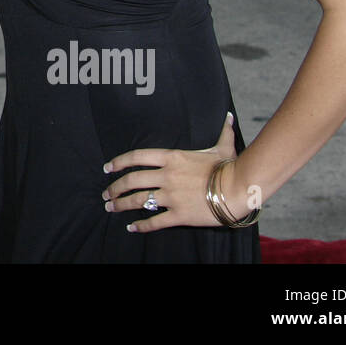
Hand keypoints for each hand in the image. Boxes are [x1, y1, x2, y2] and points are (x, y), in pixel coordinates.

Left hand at [103, 112, 244, 230]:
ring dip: (122, 205)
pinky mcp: (179, 214)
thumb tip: (229, 116)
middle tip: (106, 194)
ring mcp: (172, 196)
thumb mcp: (222, 146)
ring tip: (111, 208)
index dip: (118, 162)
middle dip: (115, 188)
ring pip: (139, 200)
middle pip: (132, 180)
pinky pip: (155, 221)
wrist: (239, 189)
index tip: (107, 168)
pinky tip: (132, 228)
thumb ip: (222, 131)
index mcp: (172, 158)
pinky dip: (141, 226)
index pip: (137, 157)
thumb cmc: (230, 167)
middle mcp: (167, 176)